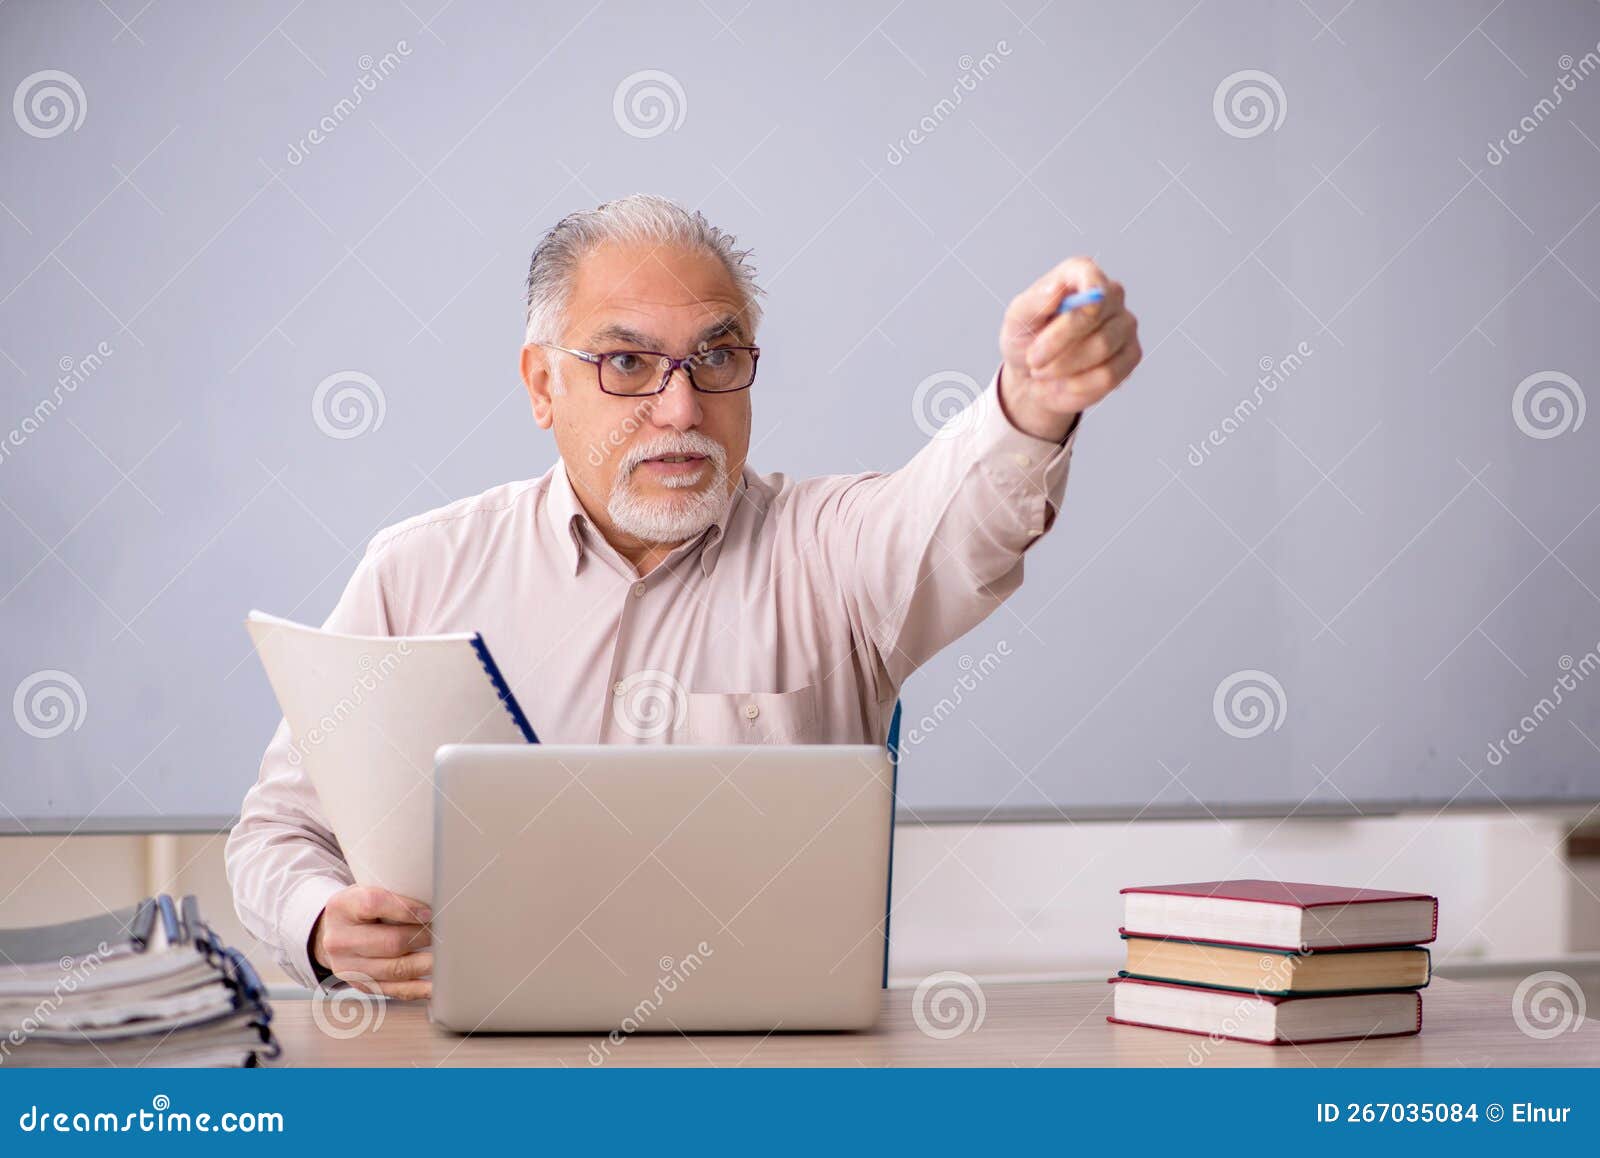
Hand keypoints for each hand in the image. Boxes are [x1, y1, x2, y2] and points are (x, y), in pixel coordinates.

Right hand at [311, 885, 432, 999]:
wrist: (334, 934)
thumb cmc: (359, 909)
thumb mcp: (366, 890)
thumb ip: (393, 894)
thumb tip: (435, 902)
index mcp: (342, 907)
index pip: (374, 903)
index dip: (406, 909)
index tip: (429, 913)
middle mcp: (340, 939)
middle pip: (390, 942)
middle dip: (422, 938)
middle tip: (444, 934)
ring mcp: (348, 967)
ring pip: (395, 969)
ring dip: (425, 964)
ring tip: (446, 957)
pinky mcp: (361, 986)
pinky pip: (395, 990)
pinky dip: (419, 989)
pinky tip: (436, 985)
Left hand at [998, 257, 1140, 440]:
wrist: (1034, 377)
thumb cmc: (1026, 339)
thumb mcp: (1017, 320)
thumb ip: (1034, 303)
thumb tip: (1057, 289)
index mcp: (1080, 274)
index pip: (1090, 274)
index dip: (1090, 289)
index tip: (1085, 307)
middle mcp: (1110, 294)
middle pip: (1094, 316)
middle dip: (1056, 343)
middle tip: (1032, 360)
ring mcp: (1125, 325)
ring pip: (1101, 348)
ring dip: (1063, 367)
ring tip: (1043, 371)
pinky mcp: (1131, 355)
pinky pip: (1109, 375)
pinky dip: (1079, 385)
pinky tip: (1066, 383)